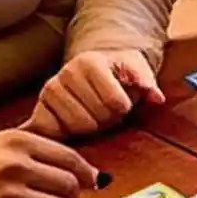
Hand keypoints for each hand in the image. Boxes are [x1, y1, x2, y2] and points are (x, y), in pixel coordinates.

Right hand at [22, 50, 165, 137]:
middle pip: (98, 117)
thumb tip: (157, 98)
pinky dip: (66, 135)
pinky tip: (73, 127)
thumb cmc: (116, 73)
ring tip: (92, 115)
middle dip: (108, 119)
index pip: (117, 104)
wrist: (91, 70)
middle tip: (105, 110)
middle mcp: (66, 73)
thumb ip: (147, 82)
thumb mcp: (136, 70)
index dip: (124, 109)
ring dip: (91, 127)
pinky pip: (55, 132)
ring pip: (79, 127)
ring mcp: (50, 91)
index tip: (121, 102)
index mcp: (90, 62)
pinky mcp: (40, 108)